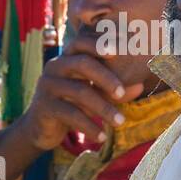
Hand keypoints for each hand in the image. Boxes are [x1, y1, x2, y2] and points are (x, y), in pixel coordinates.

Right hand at [0, 39, 142, 179]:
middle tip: (122, 92)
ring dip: (103, 108)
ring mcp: (48, 85)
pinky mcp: (44, 106)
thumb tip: (139, 86)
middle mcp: (55, 66)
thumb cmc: (72, 104)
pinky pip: (71, 114)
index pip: (83, 42)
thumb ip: (113, 89)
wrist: (40, 128)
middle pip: (83, 63)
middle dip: (106, 76)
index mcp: (67, 57)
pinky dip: (89, 126)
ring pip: (80, 91)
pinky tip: (102, 136)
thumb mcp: (93, 94)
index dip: (101, 43)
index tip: (122, 48)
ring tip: (120, 122)